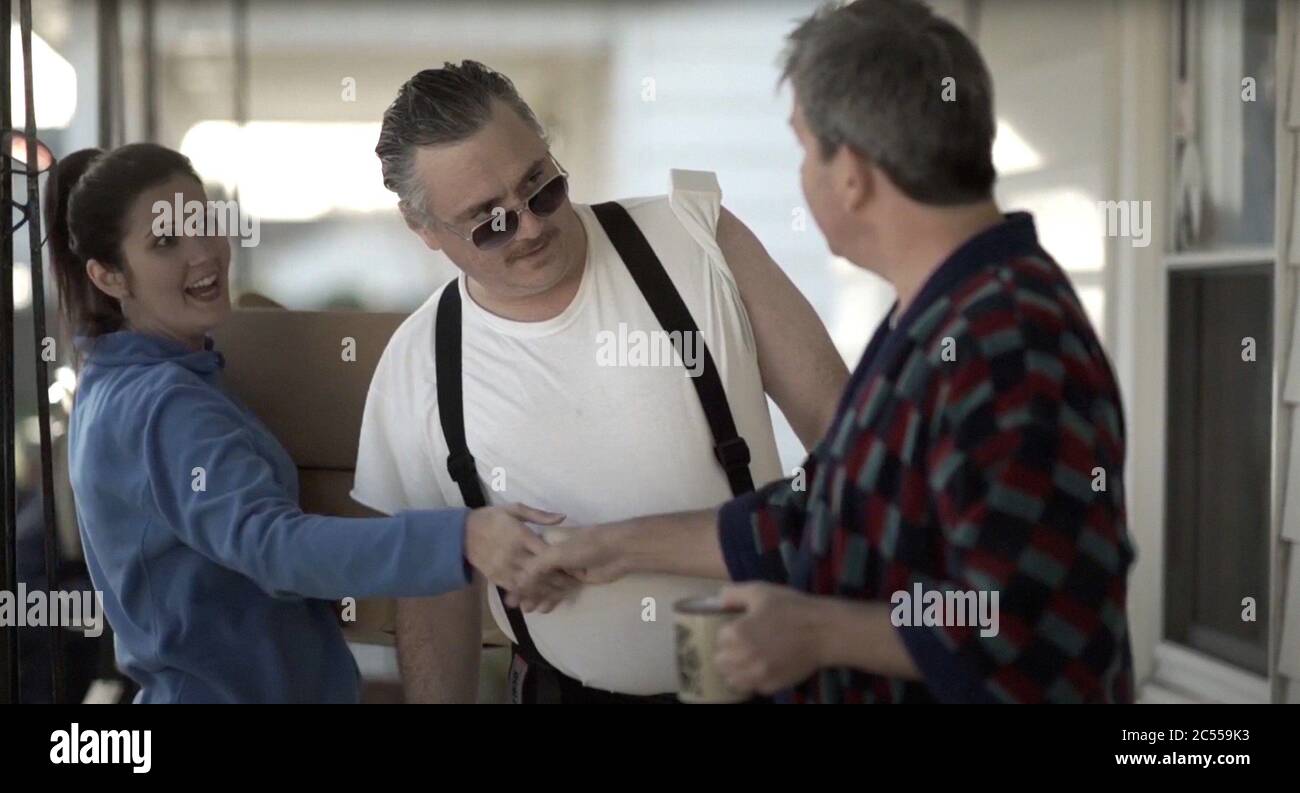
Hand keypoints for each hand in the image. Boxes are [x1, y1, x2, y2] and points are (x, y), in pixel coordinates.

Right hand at [464, 503, 578, 612]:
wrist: (462, 533)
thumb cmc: (492, 518)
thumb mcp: (514, 509)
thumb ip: (539, 515)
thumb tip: (562, 517)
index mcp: (520, 536)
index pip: (546, 553)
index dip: (561, 561)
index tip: (574, 564)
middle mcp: (513, 555)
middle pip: (540, 572)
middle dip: (558, 579)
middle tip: (573, 582)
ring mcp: (504, 569)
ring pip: (530, 584)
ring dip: (546, 590)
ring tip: (561, 592)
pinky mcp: (497, 579)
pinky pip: (517, 590)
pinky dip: (530, 594)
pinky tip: (542, 596)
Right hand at [510, 524, 630, 609]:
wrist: (618, 550)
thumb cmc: (586, 545)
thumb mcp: (556, 553)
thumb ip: (536, 568)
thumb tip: (518, 583)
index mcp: (547, 543)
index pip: (527, 562)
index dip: (517, 577)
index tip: (508, 592)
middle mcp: (554, 555)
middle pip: (536, 576)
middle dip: (525, 590)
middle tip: (515, 606)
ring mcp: (566, 568)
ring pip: (547, 585)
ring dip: (537, 596)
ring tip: (528, 610)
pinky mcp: (576, 579)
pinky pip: (560, 590)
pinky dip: (552, 599)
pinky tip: (545, 609)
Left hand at [714, 583, 827, 695]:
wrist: (823, 631)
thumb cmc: (792, 608)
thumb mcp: (761, 591)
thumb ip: (734, 594)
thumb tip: (718, 599)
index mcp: (737, 633)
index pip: (718, 639)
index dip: (727, 633)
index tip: (737, 629)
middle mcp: (743, 657)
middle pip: (720, 663)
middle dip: (726, 654)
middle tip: (738, 647)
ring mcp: (757, 674)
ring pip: (732, 681)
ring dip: (735, 671)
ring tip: (745, 662)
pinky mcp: (772, 685)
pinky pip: (753, 689)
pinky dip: (753, 681)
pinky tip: (760, 670)